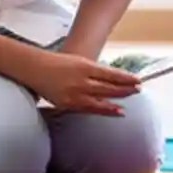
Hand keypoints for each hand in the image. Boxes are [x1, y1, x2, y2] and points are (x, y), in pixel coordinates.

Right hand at [24, 52, 141, 115]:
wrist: (34, 68)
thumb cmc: (56, 63)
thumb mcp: (77, 61)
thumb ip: (93, 71)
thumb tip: (112, 80)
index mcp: (84, 66)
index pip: (110, 74)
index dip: (125, 78)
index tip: (137, 80)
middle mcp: (81, 80)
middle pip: (109, 87)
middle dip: (126, 89)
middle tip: (139, 89)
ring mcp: (75, 93)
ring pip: (102, 99)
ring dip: (118, 100)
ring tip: (131, 99)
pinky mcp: (69, 104)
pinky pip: (91, 108)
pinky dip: (105, 110)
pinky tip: (117, 111)